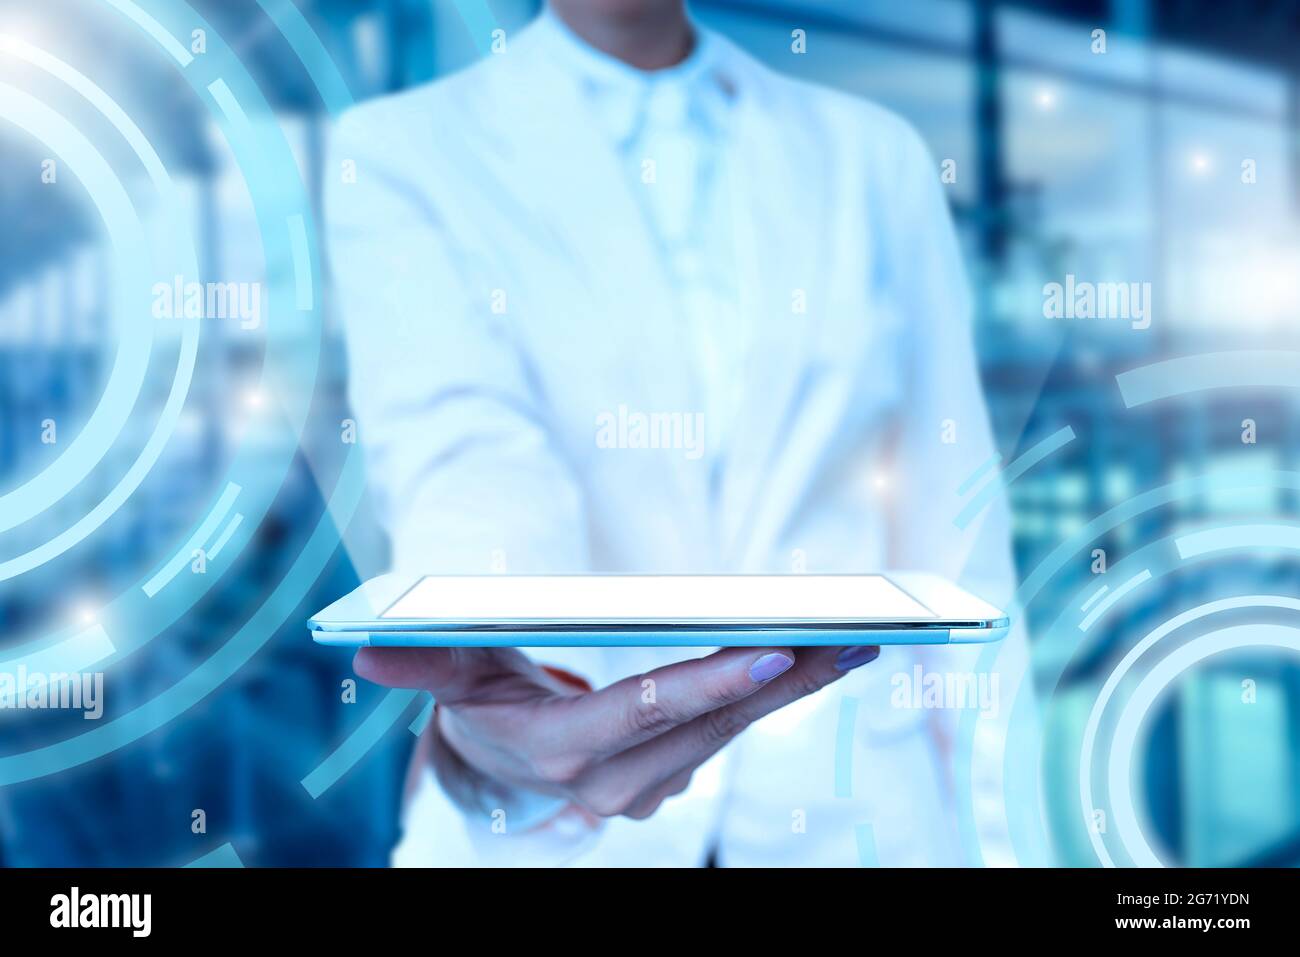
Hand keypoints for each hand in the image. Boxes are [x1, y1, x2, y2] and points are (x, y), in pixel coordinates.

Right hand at [354, 643, 879, 820]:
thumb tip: (368, 650)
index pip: (643, 714)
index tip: (770, 653)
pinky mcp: (673, 778)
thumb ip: (423, 663)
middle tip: (851, 631)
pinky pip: (734, 734)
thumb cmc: (482, 700)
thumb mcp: (453, 676)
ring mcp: (648, 789)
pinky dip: (779, 696)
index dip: (706, 685)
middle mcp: (612, 782)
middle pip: (711, 725)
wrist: (500, 763)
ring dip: (798, 688)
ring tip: (856, 637)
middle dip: (785, 680)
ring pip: (734, 734)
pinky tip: (824, 657)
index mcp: (561, 750)